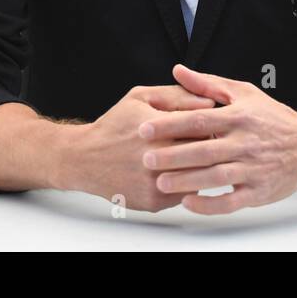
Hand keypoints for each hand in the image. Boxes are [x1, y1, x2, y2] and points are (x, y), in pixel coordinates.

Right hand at [67, 83, 217, 212]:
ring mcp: (155, 183)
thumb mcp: (142, 98)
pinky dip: (188, 184)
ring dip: (202, 168)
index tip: (212, 123)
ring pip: (198, 177)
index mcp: (157, 128)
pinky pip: (185, 193)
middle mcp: (156, 158)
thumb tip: (210, 103)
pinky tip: (181, 172)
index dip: (212, 125)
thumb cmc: (115, 125)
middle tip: (209, 141)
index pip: (203, 127)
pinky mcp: (154, 201)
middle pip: (204, 154)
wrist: (84, 159)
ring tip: (197, 157)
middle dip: (210, 147)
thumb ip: (177, 96)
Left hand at [138, 65, 296, 214]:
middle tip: (146, 157)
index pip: (199, 119)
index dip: (169, 124)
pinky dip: (209, 204)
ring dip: (186, 180)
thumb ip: (208, 83)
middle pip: (204, 149)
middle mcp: (245, 142)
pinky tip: (190, 202)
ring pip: (215, 176)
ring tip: (161, 182)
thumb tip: (178, 71)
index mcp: (239, 117)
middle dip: (172, 154)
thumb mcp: (245, 93)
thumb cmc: (274, 119)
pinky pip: (231, 201)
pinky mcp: (259, 191)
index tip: (144, 127)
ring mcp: (253, 168)